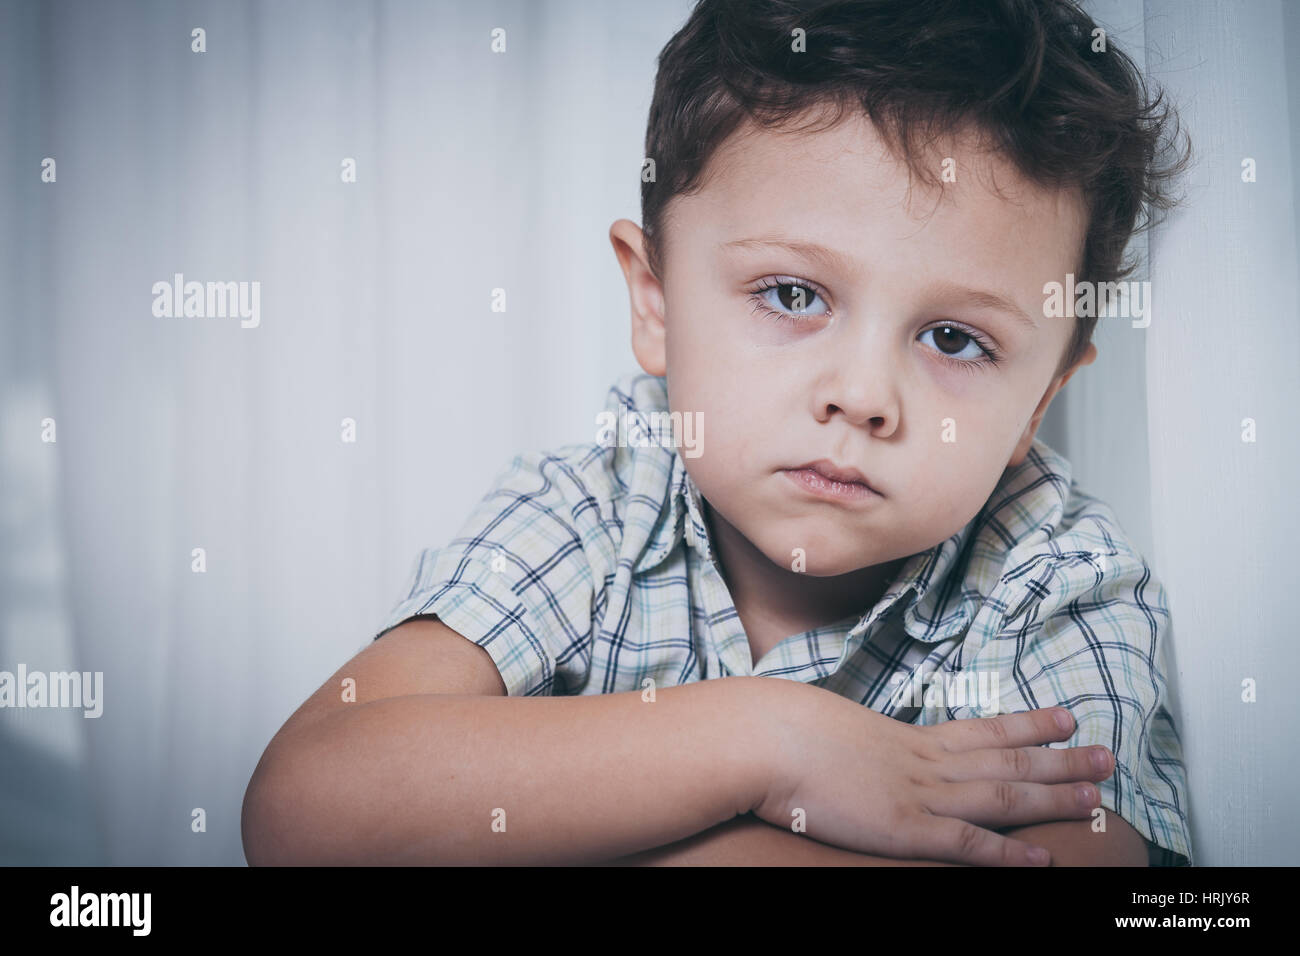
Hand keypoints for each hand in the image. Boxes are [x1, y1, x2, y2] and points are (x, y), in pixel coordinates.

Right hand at [751, 680, 1112, 865]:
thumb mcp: (830, 727)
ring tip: (1097, 796)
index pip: (981, 730)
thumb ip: (855, 742)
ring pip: (1002, 796)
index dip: (1027, 726)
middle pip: (1007, 760)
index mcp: (907, 738)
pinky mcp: (905, 828)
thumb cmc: (785, 730)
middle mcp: (925, 762)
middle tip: (1108, 756)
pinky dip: (1008, 854)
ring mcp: (918, 794)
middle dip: (1061, 760)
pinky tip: (1041, 861)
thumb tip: (853, 744)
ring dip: (1053, 797)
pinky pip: (967, 843)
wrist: (766, 737)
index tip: (1063, 718)